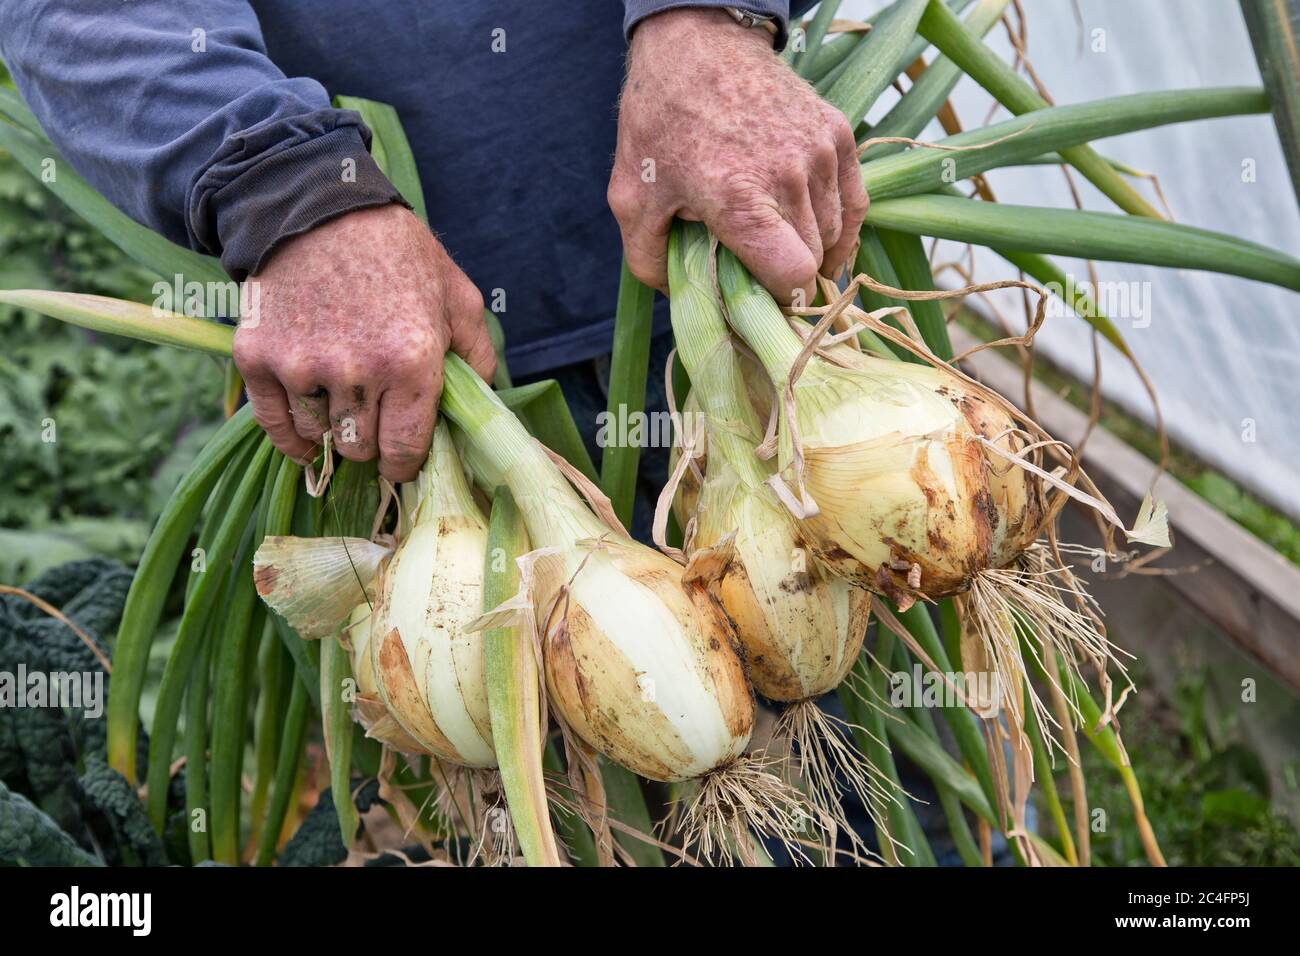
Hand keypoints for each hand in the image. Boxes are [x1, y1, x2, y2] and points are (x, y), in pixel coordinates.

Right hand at [233, 204, 494, 481]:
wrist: (318, 208)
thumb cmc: (398, 254)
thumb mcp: (458, 296)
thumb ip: (478, 357)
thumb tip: (475, 410)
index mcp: (411, 362)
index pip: (405, 451)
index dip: (407, 462)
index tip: (405, 459)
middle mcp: (355, 372)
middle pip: (361, 450)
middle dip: (373, 445)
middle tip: (378, 424)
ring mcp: (301, 367)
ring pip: (320, 439)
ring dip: (334, 433)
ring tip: (346, 411)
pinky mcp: (258, 358)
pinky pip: (274, 426)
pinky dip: (292, 440)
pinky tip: (308, 441)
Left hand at [608, 8, 867, 302]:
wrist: (697, 43)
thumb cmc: (659, 123)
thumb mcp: (631, 198)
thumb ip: (650, 261)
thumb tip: (684, 302)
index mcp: (740, 198)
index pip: (794, 276)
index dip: (779, 297)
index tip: (759, 295)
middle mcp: (789, 175)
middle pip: (814, 260)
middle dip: (789, 276)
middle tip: (758, 270)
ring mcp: (821, 152)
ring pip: (834, 234)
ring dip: (812, 249)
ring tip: (776, 241)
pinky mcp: (839, 133)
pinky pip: (855, 203)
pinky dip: (839, 227)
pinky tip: (814, 235)